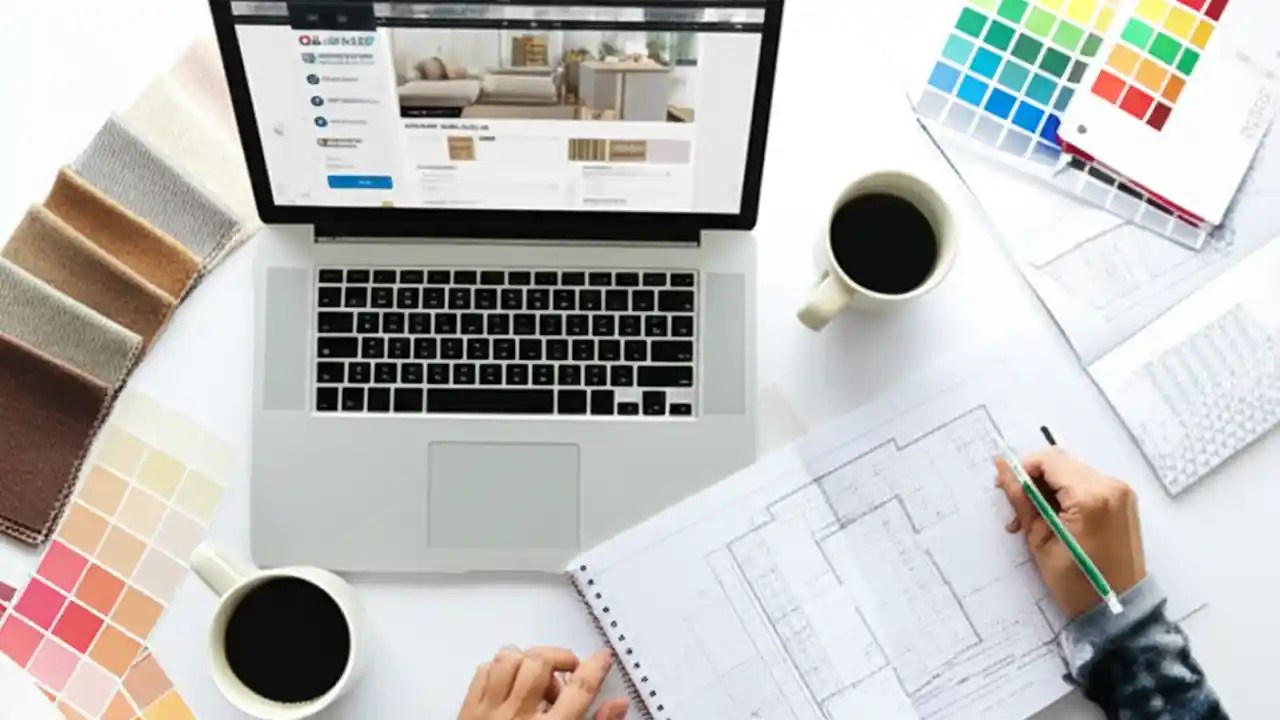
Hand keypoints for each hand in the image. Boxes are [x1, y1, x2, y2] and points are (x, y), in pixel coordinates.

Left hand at [458, 646, 628, 719]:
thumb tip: (619, 704)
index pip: (580, 689)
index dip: (596, 667)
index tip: (603, 657)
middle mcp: (520, 719)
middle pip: (540, 664)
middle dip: (559, 658)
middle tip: (567, 672)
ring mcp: (490, 712)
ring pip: (508, 660)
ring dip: (527, 659)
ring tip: (537, 675)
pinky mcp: (468, 711)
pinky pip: (483, 671)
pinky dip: (499, 669)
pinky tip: (510, 684)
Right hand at [994, 449, 1146, 618]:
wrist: (1119, 609)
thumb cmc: (1077, 583)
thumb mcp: (1040, 541)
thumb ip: (1022, 499)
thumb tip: (1003, 468)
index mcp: (1090, 497)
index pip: (1048, 460)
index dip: (1022, 468)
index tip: (1005, 487)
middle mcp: (1111, 486)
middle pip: (1061, 464)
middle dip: (1034, 480)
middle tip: (1016, 509)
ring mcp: (1121, 492)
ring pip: (1072, 473)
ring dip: (1049, 489)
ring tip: (1032, 519)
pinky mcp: (1123, 501)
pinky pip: (1087, 485)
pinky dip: (1067, 495)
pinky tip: (1054, 518)